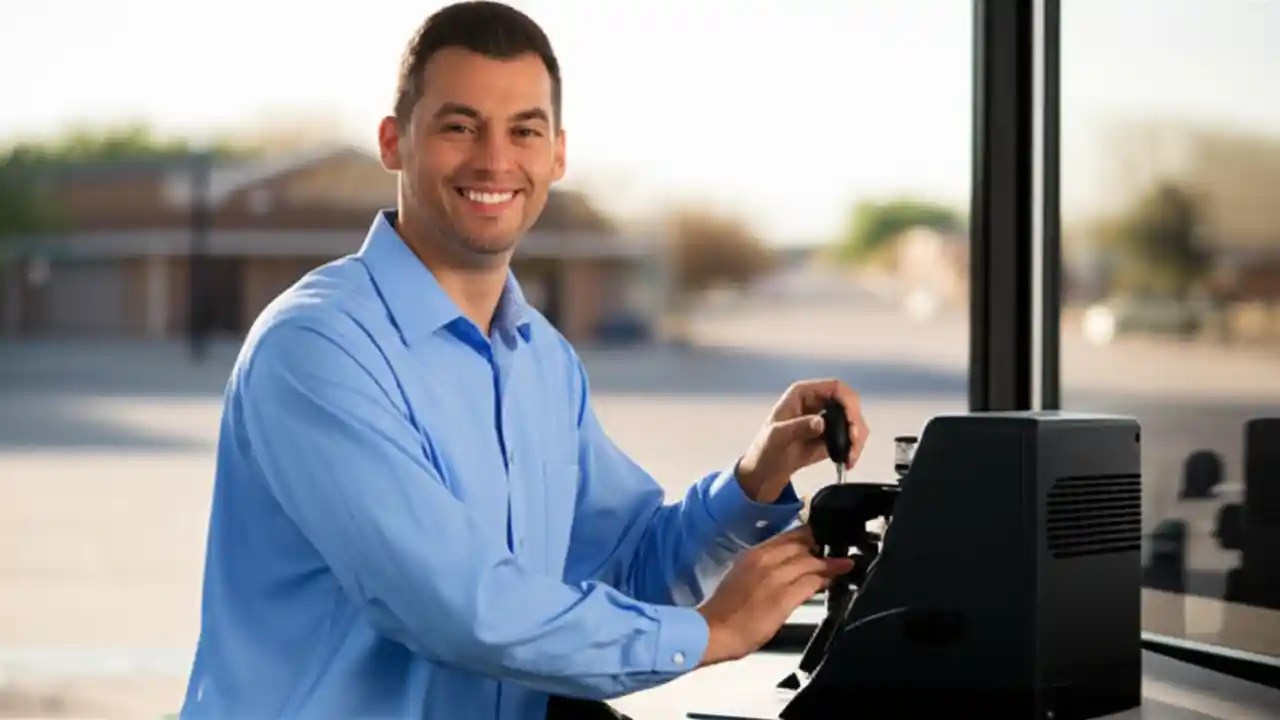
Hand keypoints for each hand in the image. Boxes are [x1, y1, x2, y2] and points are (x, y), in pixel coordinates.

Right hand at [695, 525, 853, 666]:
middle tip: (836, 551)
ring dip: (829, 563)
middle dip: (821, 546)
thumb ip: (763, 570)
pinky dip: (825, 580)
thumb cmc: (724, 609)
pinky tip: (834, 580)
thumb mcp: (742, 577)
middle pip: (802, 545)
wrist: (713, 630)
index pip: (787, 537)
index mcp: (753, 554)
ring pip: (810, 562)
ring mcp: (775, 577)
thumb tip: (783, 572)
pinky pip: (811, 583)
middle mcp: (765, 559)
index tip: (819, 539)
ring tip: (844, 564)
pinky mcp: (784, 597)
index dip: (807, 536)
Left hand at [734, 379, 869, 502]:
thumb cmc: (764, 449)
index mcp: (802, 394)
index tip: (851, 419)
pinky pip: (850, 438)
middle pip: (850, 404)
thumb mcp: (776, 437)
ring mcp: (826, 420)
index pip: (834, 387)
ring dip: (857, 438)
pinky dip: (854, 448)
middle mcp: (817, 403)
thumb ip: (798, 427)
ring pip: (854, 422)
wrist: (764, 472)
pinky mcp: (830, 437)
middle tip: (853, 441)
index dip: (847, 400)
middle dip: (855, 422)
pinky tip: (848, 460)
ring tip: (851, 456)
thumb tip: (820, 422)